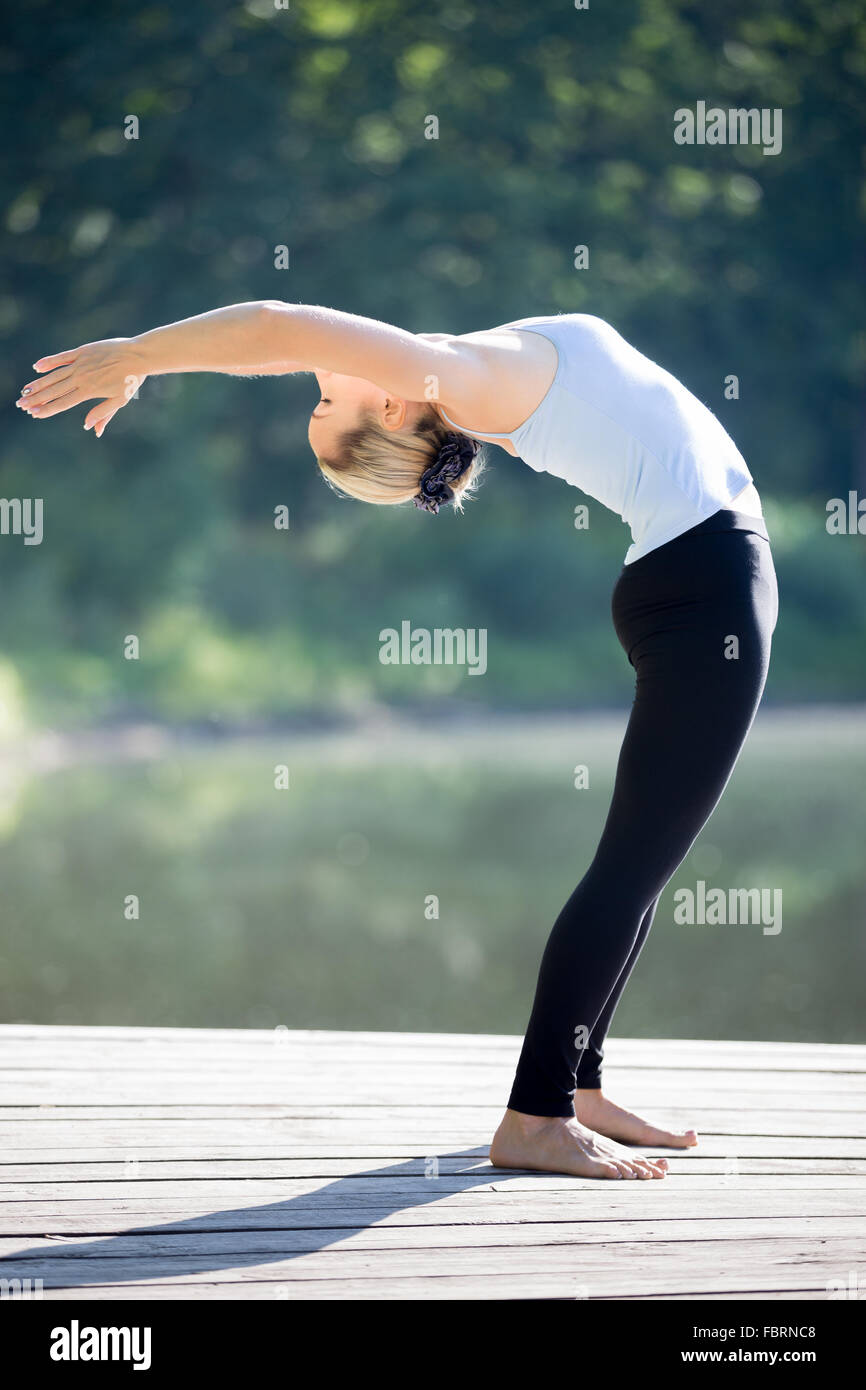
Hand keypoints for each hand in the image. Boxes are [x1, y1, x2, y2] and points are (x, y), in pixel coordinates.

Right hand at [15, 338, 147, 436]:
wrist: (139, 355)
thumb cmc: (131, 380)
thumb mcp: (119, 401)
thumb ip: (103, 414)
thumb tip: (89, 428)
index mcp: (89, 391)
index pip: (63, 403)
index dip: (47, 409)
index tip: (34, 414)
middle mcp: (81, 378)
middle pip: (54, 390)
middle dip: (36, 398)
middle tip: (21, 404)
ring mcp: (80, 364)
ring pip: (54, 375)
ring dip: (38, 383)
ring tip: (25, 391)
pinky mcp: (82, 351)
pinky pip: (62, 357)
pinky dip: (49, 362)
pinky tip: (37, 367)